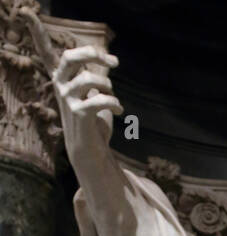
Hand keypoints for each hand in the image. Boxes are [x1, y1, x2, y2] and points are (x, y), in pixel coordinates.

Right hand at [25, 10, 121, 168]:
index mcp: (61, 77)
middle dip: (92, 53)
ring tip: (113, 95)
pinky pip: (101, 99)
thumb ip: (96, 73)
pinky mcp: (79, 113)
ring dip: (108, 85)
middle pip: (70, 57)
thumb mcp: (93, 92)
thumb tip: (110, 58)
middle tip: (113, 61)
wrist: (90, 150)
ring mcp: (67, 99)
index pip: (45, 51)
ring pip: (90, 78)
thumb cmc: (93, 119)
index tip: (26, 11)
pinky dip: (115, 104)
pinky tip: (119, 110)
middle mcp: (60, 85)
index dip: (36, 31)